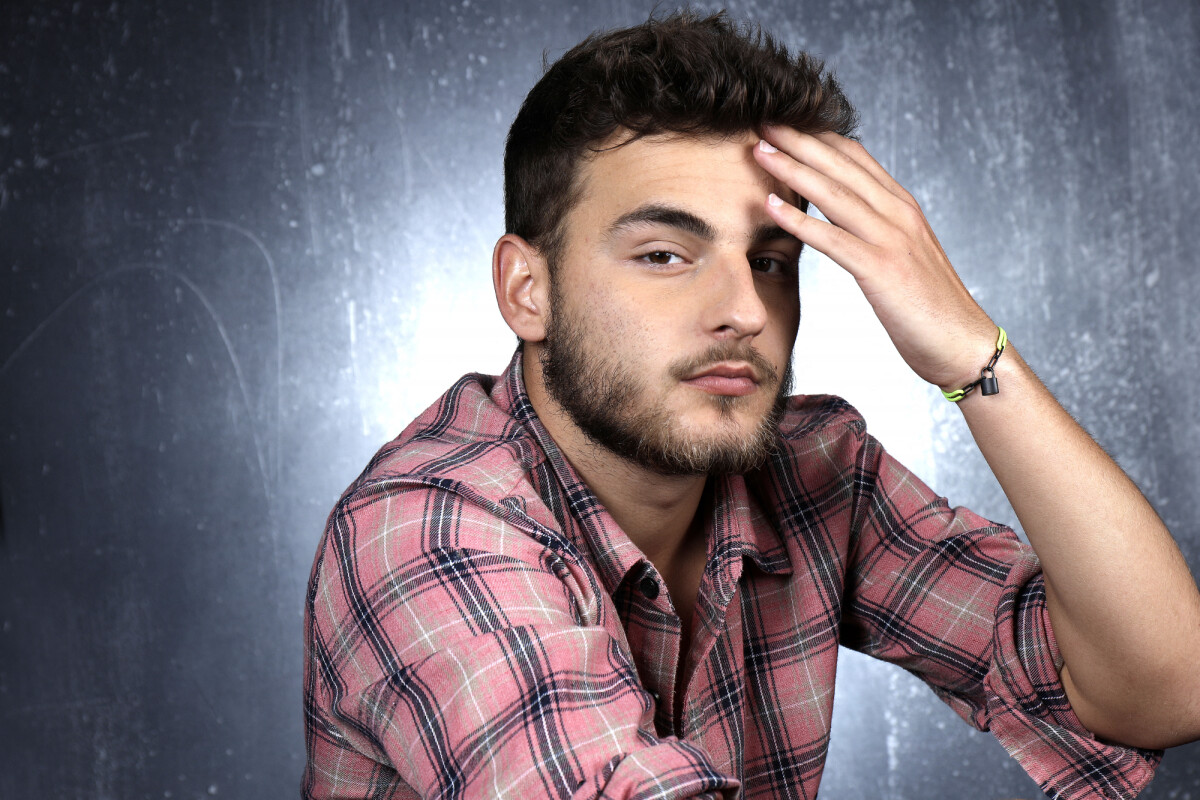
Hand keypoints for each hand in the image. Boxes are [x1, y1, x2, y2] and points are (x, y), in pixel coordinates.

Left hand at [753, 128, 995, 390]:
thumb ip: (877, 231)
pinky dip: (800, 220)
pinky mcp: (882, 269)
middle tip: (761, 119)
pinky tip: (771, 205)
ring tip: (758, 150)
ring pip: (834, 193)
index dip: (817, 136)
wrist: (964, 345)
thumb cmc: (930, 308)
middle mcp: (898, 213)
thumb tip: (847, 218)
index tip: (783, 122)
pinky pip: (833, 239)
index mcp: (902, 207)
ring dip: (793, 168)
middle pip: (841, 165)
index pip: (855, 157)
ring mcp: (892, 238)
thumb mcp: (902, 257)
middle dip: (798, 139)